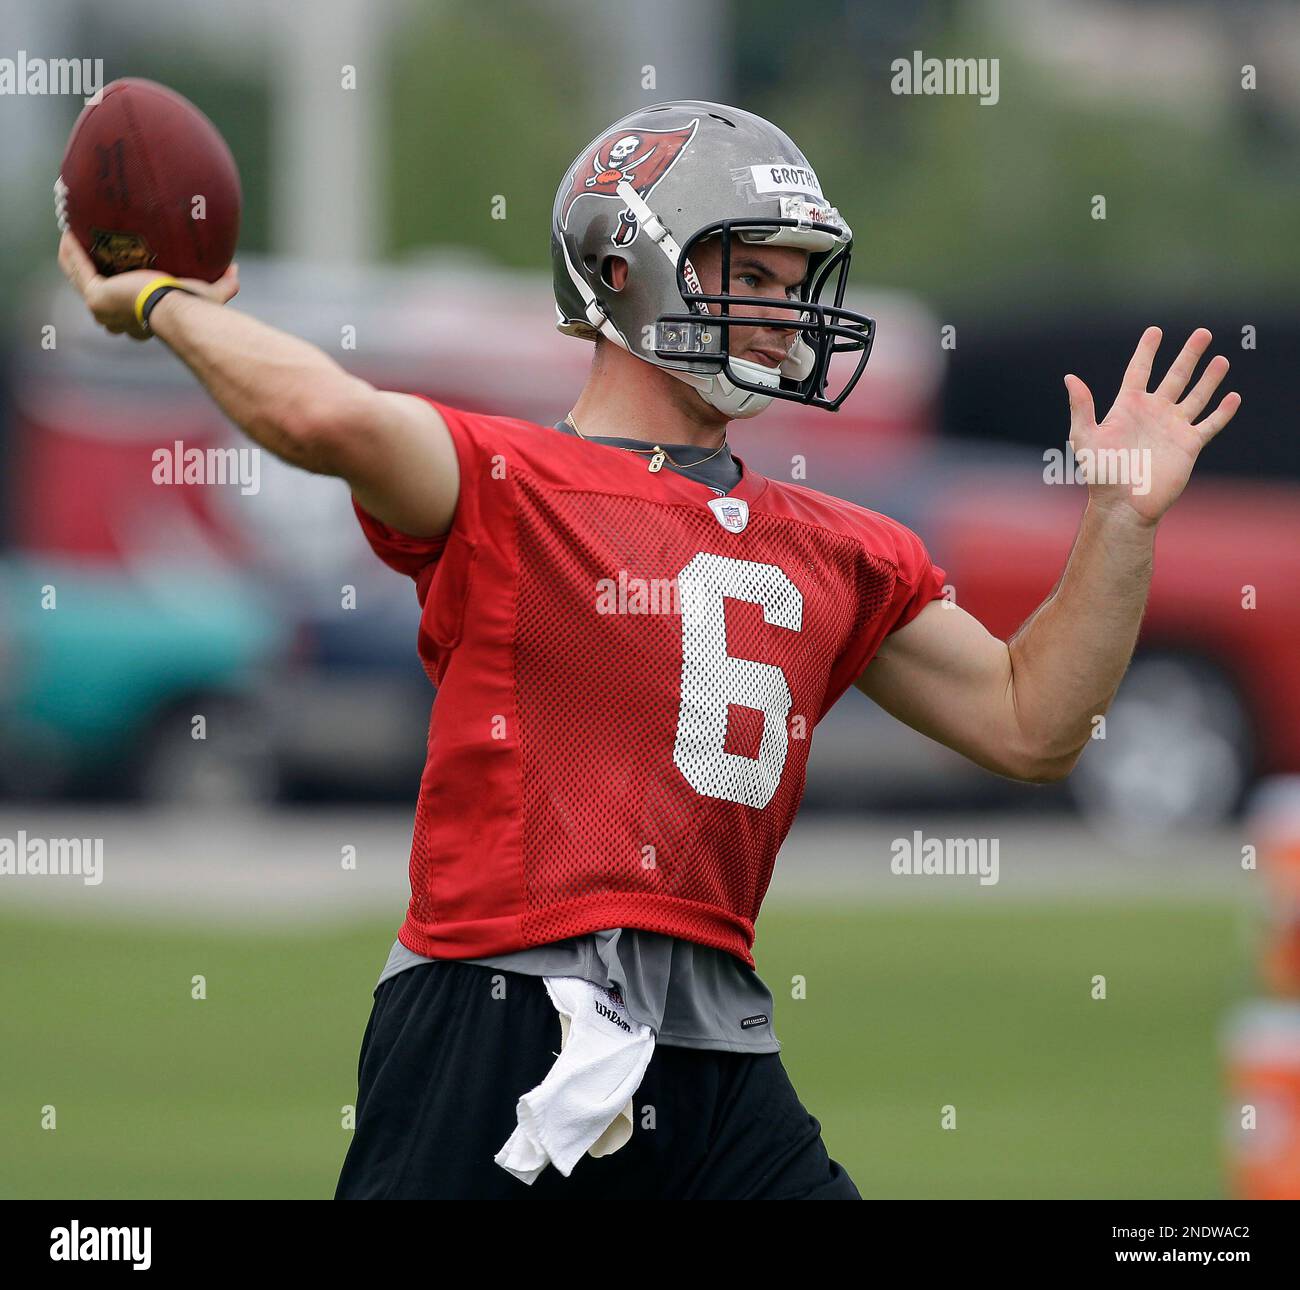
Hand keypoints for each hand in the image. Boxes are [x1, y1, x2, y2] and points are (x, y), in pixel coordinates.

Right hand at [58, 231, 238, 340]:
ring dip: (73, 257)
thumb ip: (223, 285)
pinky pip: (76, 268)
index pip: (121, 313)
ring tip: (72, 235)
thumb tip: (235, 271)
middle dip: (87, 270)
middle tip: (85, 247)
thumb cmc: (195, 307)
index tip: (115, 272)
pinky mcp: (96, 296)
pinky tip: (68, 232)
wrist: (179, 311)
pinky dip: (71, 250)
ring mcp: (102, 309)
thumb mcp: (209, 294)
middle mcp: (115, 319)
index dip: (114, 290)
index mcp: (137, 322)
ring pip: (80, 279)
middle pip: (94, 294)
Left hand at [1064, 327, 1240, 524]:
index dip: (1147, 350)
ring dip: (1209, 377)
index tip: (1155, 331)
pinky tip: (1233, 396)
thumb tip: (1070, 377)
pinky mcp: (1189, 445)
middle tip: (1203, 332)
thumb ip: (1082, 406)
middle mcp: (1153, 413)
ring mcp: (1172, 428)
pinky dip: (1223, 411)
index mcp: (1128, 407)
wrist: (1124, 504)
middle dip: (1189, 354)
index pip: (1139, 370)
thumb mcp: (1085, 437)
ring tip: (1221, 359)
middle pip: (1175, 376)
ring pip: (1196, 396)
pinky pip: (1210, 424)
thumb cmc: (1100, 474)